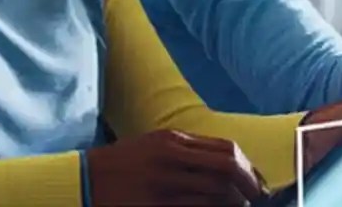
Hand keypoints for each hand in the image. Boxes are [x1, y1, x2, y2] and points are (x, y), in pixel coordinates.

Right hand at [87, 129, 266, 205]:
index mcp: (173, 140)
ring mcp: (162, 185)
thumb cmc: (122, 164)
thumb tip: (228, 163)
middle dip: (249, 185)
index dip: (249, 168)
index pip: (226, 150)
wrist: (83, 182)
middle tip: (258, 197)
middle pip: (226, 170)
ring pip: (215, 194)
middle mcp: (170, 159)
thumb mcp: (154, 145)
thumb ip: (189, 150)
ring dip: (234, 203)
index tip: (257, 181)